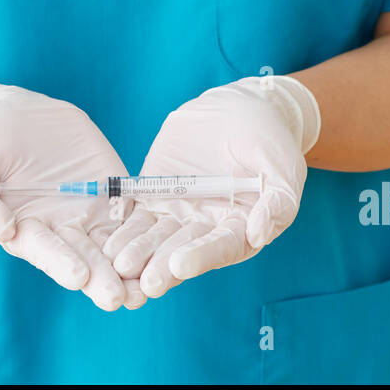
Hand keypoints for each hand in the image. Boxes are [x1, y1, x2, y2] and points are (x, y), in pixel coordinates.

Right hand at [0, 82, 143, 310]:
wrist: (10, 115)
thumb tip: (3, 230)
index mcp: (29, 232)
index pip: (48, 252)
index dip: (63, 264)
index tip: (79, 278)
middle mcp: (64, 229)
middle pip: (88, 258)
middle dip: (105, 279)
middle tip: (122, 298)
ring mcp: (91, 210)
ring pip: (117, 243)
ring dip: (135, 264)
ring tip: (151, 284)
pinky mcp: (113, 189)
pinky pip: (136, 209)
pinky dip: (151, 226)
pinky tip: (168, 241)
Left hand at [103, 75, 319, 298]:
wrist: (241, 107)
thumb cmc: (270, 139)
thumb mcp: (282, 167)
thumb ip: (276, 202)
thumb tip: (258, 234)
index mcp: (239, 228)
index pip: (220, 247)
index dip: (201, 256)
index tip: (180, 265)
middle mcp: (206, 227)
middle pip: (182, 249)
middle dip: (163, 265)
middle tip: (144, 282)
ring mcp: (178, 210)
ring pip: (155, 236)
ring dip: (138, 251)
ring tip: (119, 264)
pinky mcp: (155, 192)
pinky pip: (136, 212)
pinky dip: (123, 226)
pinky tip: (106, 239)